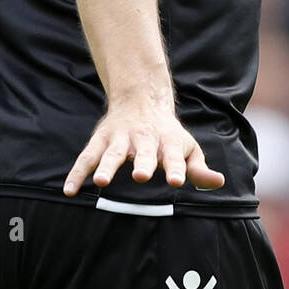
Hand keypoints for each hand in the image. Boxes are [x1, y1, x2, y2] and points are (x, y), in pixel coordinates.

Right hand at [63, 100, 225, 194]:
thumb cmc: (167, 133)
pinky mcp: (100, 140)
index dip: (176, 169)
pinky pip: (86, 158)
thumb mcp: (187, 148)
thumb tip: (219, 183)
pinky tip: (69, 190)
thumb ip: (199, 168)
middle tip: (140, 176)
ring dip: (107, 166)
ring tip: (102, 181)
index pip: (174, 157)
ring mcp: (120, 139)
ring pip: (111, 153)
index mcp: (167, 143)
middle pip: (143, 152)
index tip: (176, 181)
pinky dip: (77, 173)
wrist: (141, 98)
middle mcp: (143, 140)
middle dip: (142, 163)